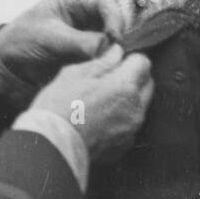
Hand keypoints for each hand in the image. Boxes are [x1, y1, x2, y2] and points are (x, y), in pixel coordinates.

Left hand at [0, 0, 133, 85]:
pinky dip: (117, 51)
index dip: (116, 20)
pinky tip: (116, 61)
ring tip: (121, 57)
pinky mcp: (95, 39)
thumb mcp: (52, 40)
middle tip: (123, 50)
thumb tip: (109, 47)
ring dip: (124, 41)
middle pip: (121, 11)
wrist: (12, 59)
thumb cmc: (25, 41)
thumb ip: (81, 42)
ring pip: (122, 27)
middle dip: (126, 29)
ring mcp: (93, 22)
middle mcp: (88, 5)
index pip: (107, 2)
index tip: (116, 40)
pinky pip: (113, 43)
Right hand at [31, 44, 153, 162]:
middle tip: (108, 80)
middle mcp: (135, 109)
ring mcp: (131, 130)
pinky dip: (121, 120)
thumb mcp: (74, 74)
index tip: (115, 62)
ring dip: (128, 100)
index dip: (129, 59)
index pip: (143, 62)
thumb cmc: (58, 106)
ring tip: (101, 102)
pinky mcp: (124, 146)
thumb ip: (102, 62)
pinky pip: (130, 126)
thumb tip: (117, 52)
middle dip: (133, 78)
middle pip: (148, 84)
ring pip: (140, 106)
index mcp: (124, 86)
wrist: (51, 145)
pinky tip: (99, 120)